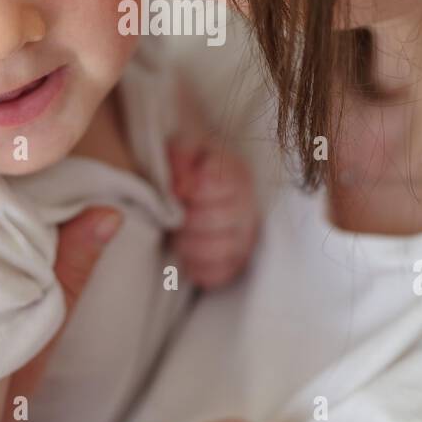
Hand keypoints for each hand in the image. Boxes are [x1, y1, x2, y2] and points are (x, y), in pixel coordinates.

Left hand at [167, 139, 261, 288]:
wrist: (199, 186)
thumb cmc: (191, 166)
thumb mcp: (184, 146)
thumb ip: (181, 156)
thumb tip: (180, 188)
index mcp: (237, 174)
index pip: (210, 187)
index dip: (187, 191)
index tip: (175, 190)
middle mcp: (249, 207)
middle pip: (215, 220)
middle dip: (185, 220)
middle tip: (172, 215)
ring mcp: (246, 238)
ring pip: (220, 251)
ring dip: (188, 245)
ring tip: (176, 234)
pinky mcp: (237, 263)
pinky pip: (218, 274)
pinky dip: (196, 267)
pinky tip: (185, 255)